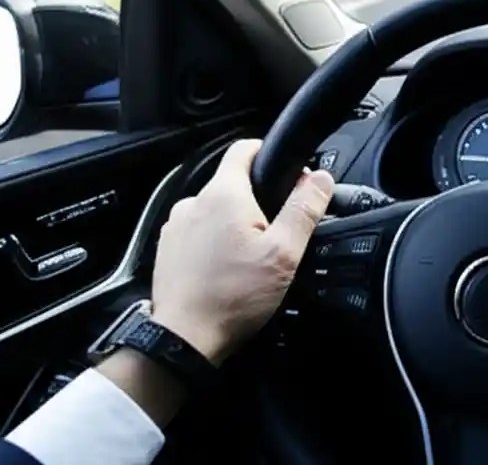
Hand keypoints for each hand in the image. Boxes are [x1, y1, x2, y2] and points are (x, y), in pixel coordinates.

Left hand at [149, 139, 333, 363]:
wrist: (184, 338)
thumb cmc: (234, 297)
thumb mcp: (284, 253)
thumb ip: (304, 209)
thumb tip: (320, 178)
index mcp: (224, 194)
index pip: (245, 148)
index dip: (268, 152)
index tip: (285, 171)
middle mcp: (194, 202)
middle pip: (232, 183)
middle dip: (256, 201)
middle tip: (276, 234)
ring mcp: (176, 226)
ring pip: (214, 210)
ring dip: (233, 224)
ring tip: (250, 258)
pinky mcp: (167, 248)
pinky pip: (197, 233)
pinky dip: (213, 243)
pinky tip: (226, 270)